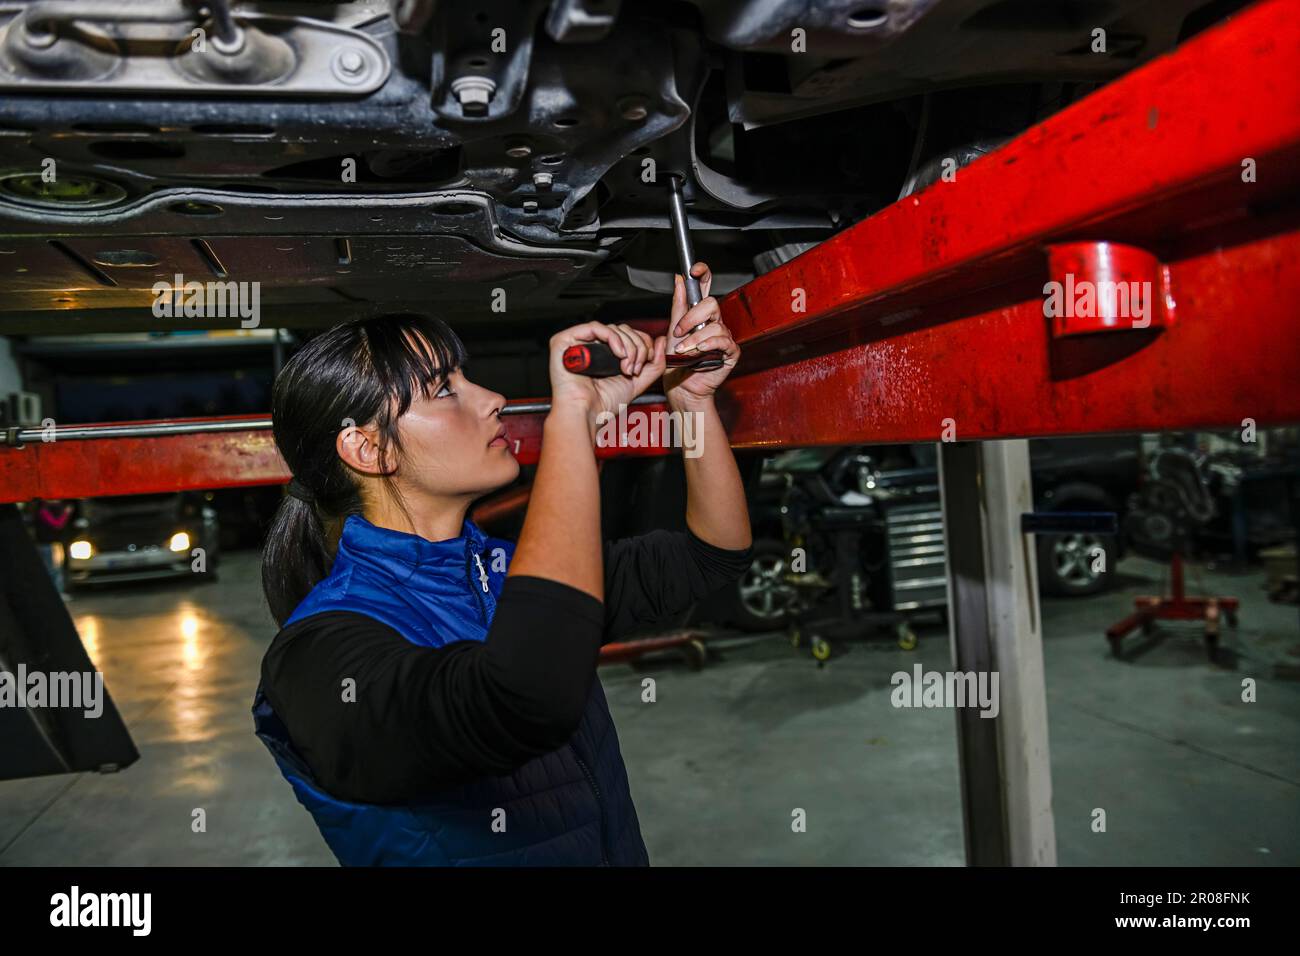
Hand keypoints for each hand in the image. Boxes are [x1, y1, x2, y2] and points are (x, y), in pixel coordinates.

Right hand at [548, 320, 666, 418]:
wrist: (586, 414)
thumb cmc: (604, 403)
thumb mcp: (637, 382)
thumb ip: (653, 364)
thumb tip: (662, 340)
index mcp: (603, 353)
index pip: (628, 335)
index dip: (642, 343)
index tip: (648, 360)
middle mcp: (589, 345)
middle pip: (622, 330)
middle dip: (637, 347)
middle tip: (635, 368)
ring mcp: (575, 342)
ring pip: (611, 328)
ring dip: (627, 346)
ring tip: (626, 368)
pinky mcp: (564, 341)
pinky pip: (594, 327)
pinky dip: (613, 338)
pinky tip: (619, 355)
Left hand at [663, 261, 739, 406]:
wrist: (680, 386)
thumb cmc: (676, 362)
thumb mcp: (674, 329)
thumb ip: (679, 305)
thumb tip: (679, 279)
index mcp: (701, 315)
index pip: (706, 287)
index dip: (703, 274)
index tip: (694, 269)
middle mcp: (714, 323)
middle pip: (711, 304)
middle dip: (692, 317)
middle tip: (679, 331)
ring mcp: (723, 337)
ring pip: (715, 325)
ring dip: (694, 338)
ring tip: (684, 350)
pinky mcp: (730, 352)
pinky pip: (723, 341)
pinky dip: (708, 345)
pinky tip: (699, 351)